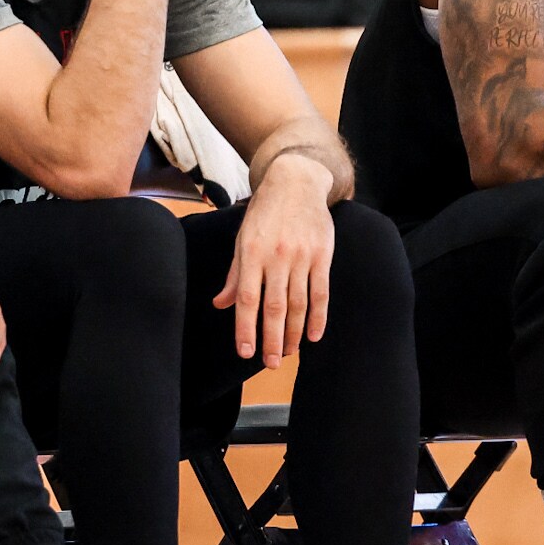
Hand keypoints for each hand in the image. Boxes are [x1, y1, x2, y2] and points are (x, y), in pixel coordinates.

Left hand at [214, 154, 334, 366]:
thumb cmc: (264, 213)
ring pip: (298, 303)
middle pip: (275, 307)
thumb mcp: (242, 238)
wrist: (296, 181)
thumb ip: (235, 274)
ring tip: (289, 352)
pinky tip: (314, 335)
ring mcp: (301, 256)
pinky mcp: (322, 255)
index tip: (245, 352)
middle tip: (271, 363)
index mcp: (252, 253)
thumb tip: (221, 304)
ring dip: (295, 332)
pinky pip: (321, 292)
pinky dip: (318, 317)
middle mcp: (276, 256)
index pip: (247, 299)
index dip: (245, 328)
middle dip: (272, 339)